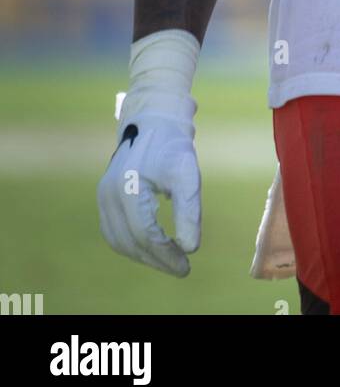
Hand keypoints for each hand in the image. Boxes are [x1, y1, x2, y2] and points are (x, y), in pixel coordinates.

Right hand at [98, 91, 200, 275]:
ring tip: (168, 259)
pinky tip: (152, 245)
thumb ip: (189, 211)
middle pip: (130, 242)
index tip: (186, 265)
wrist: (154, 119)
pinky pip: (113, 230)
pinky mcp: (103, 195)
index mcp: (128, 188)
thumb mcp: (187, 175)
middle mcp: (109, 194)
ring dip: (142, 255)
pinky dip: (131, 243)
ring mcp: (103, 195)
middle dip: (156, 259)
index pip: (146, 236)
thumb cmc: (173, 146)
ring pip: (118, 240)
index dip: (166, 255)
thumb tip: (189, 248)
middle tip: (180, 267)